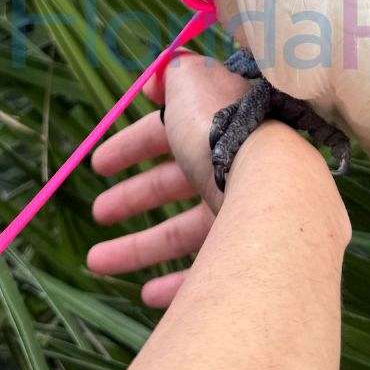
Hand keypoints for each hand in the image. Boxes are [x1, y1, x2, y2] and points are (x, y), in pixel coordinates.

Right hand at [86, 53, 249, 307]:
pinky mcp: (252, 255)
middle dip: (134, 196)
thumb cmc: (223, 131)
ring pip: (185, 233)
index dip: (134, 145)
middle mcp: (238, 168)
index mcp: (223, 126)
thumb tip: (162, 74)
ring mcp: (248, 213)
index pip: (173, 133)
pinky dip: (177, 285)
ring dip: (139, 247)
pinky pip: (210, 274)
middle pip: (178, 183)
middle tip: (99, 211)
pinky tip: (147, 295)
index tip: (99, 164)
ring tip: (95, 263)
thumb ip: (175, 75)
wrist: (274, 188)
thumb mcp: (192, 84)